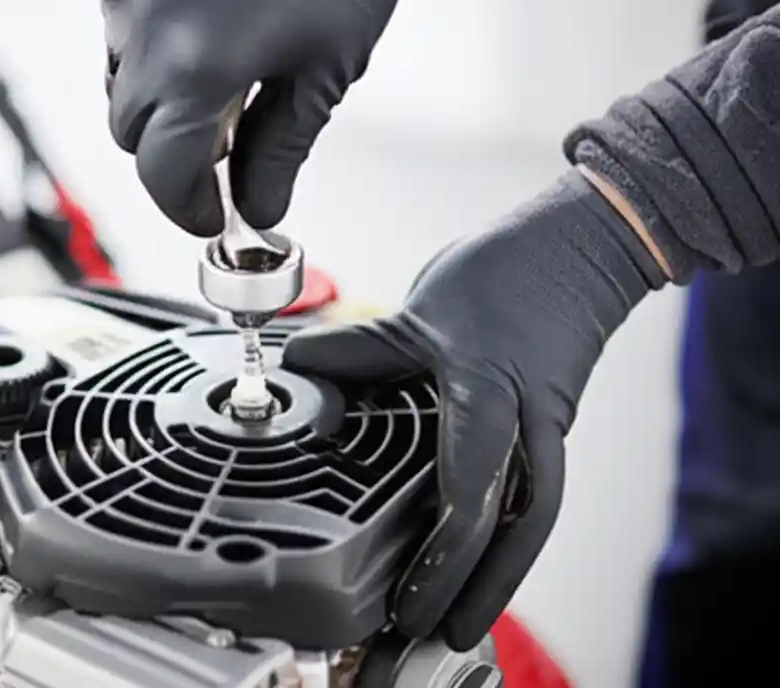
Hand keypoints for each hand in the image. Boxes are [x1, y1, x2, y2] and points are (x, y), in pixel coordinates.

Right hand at [89, 0, 408, 234]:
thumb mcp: (326, 65)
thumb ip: (281, 148)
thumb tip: (258, 206)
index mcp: (194, 68)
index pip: (163, 176)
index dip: (189, 208)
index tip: (214, 215)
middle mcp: (142, 27)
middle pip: (131, 131)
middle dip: (174, 151)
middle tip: (228, 142)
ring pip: (119, 74)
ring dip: (160, 93)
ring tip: (223, 66)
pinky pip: (119, 17)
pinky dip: (151, 37)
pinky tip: (203, 17)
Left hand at [282, 170, 664, 648]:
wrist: (583, 248)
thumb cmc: (512, 271)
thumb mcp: (426, 307)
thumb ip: (361, 348)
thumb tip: (300, 367)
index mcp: (491, 395)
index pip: (469, 489)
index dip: (441, 555)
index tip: (412, 598)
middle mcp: (527, 425)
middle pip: (516, 528)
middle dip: (479, 590)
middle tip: (438, 635)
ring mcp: (544, 431)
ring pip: (531, 521)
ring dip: (498, 575)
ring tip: (461, 620)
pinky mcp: (545, 430)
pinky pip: (531, 496)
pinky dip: (505, 537)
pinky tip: (478, 559)